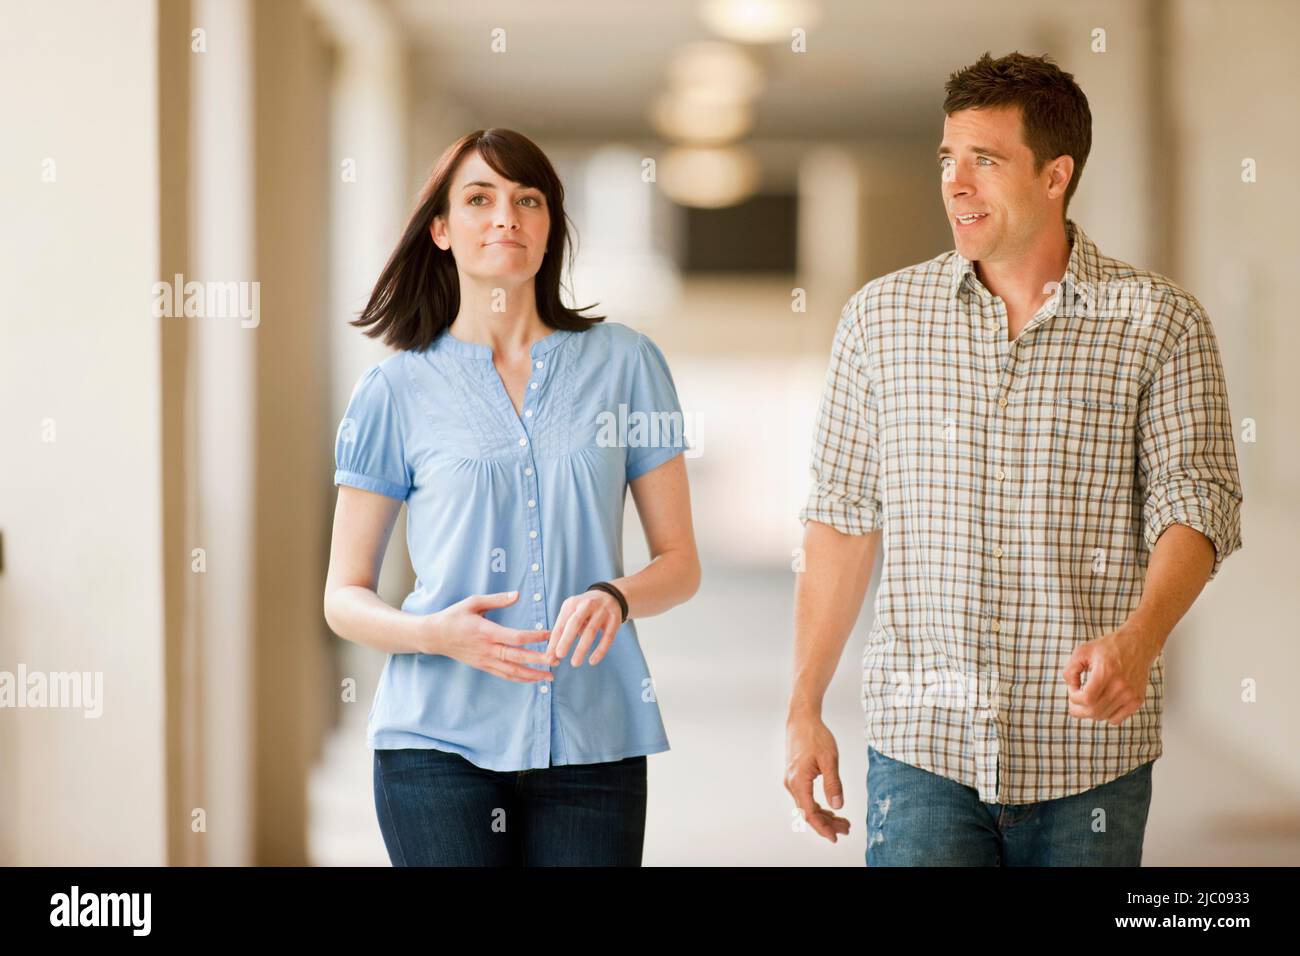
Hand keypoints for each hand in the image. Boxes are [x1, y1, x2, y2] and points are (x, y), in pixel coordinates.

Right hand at [428, 590, 553, 683]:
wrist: (434, 636)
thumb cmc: (454, 616)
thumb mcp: (473, 602)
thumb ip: (497, 599)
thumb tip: (518, 595)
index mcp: (486, 632)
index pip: (515, 637)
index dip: (534, 637)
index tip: (550, 634)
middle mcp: (487, 649)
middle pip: (517, 657)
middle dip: (539, 660)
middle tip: (557, 660)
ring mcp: (485, 660)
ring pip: (512, 671)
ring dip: (532, 675)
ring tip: (550, 676)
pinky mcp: (483, 666)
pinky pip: (504, 675)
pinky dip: (520, 679)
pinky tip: (533, 679)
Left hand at [546, 589, 622, 666]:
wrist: (610, 596)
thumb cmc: (585, 610)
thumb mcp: (572, 613)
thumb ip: (563, 630)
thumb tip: (552, 655)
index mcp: (572, 604)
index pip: (561, 624)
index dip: (554, 641)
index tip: (549, 657)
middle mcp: (587, 605)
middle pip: (575, 623)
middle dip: (566, 640)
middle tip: (560, 655)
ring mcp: (602, 612)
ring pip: (591, 631)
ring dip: (582, 648)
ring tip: (575, 663)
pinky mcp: (614, 620)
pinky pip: (608, 637)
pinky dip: (600, 650)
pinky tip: (593, 661)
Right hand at [784, 712, 850, 842]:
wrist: (801, 720)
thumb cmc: (815, 736)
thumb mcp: (829, 760)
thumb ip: (833, 784)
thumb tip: (838, 806)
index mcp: (798, 782)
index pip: (810, 813)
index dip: (823, 828)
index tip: (835, 837)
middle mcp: (792, 784)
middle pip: (808, 812)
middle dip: (827, 823)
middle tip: (846, 829)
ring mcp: (792, 780)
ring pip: (807, 806)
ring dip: (824, 815)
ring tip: (842, 821)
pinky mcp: (795, 776)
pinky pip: (806, 798)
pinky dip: (818, 806)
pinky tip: (831, 809)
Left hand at [1063, 624, 1160, 724]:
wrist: (1138, 644)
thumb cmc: (1107, 647)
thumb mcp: (1082, 651)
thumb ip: (1070, 669)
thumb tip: (1071, 687)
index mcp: (1107, 672)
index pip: (1086, 698)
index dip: (1073, 696)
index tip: (1073, 687)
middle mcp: (1121, 686)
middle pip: (1093, 711)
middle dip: (1077, 708)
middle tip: (1074, 698)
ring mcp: (1131, 695)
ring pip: (1103, 717)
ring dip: (1090, 711)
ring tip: (1088, 697)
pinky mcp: (1137, 701)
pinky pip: (1115, 719)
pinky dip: (1104, 715)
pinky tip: (1101, 701)